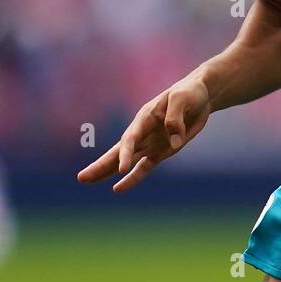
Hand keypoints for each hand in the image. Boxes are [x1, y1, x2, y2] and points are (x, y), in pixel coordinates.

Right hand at [77, 71, 212, 192]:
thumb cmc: (188, 92)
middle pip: (118, 152)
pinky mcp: (161, 151)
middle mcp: (143, 132)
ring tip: (88, 181)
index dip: (124, 154)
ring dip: (107, 172)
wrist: (199, 95)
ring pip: (125, 162)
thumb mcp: (182, 99)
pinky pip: (143, 168)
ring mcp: (150, 143)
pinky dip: (132, 179)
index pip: (130, 139)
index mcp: (145, 117)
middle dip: (100, 166)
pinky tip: (117, 189)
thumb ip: (176, 118)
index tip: (120, 169)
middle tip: (81, 178)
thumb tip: (173, 143)